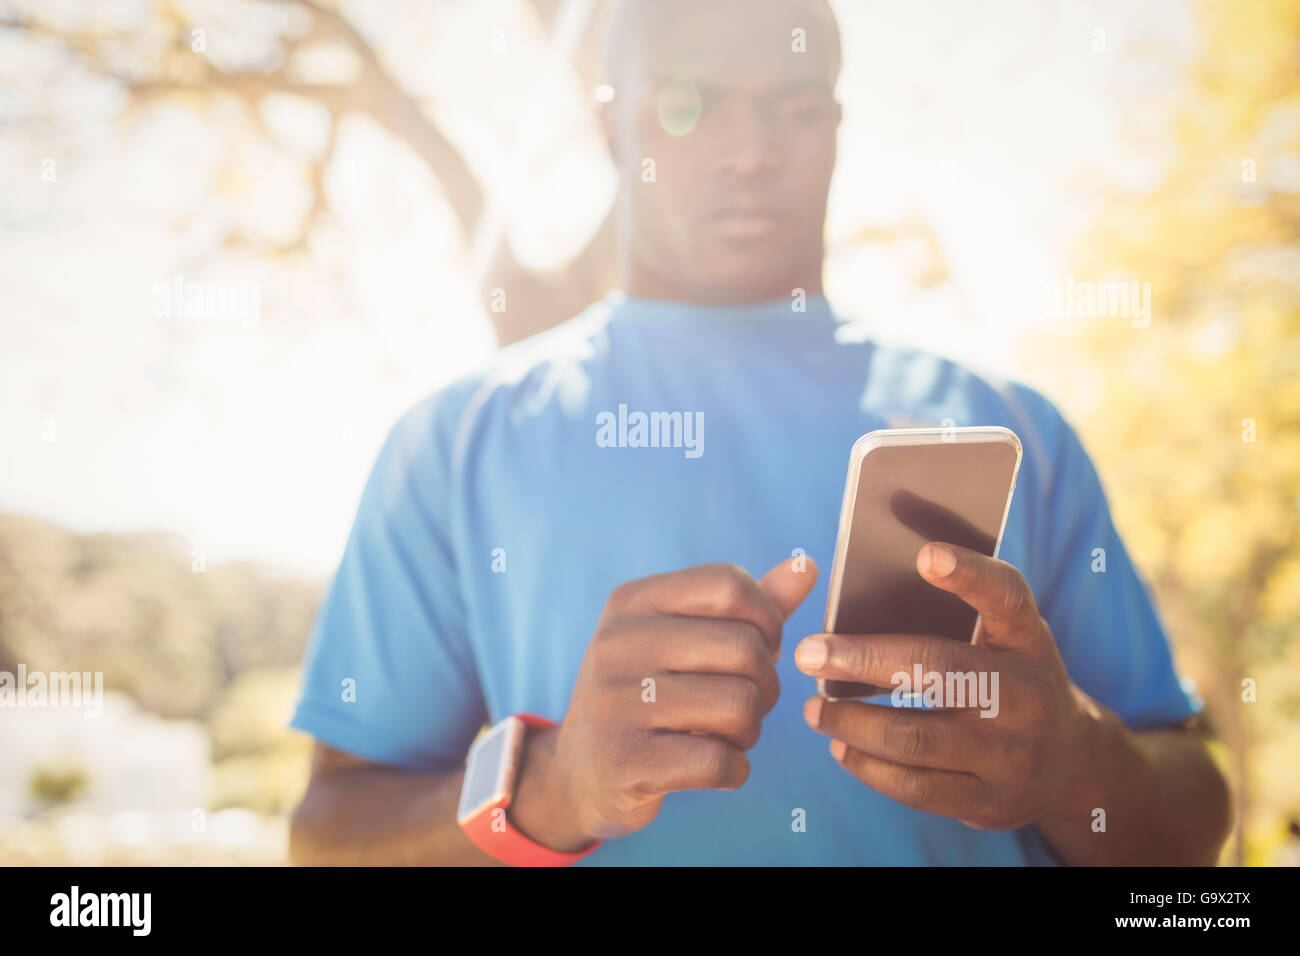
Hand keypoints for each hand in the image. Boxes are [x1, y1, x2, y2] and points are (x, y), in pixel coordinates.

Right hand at [511, 558, 817, 850]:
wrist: (579, 773)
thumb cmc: (647, 695)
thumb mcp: (683, 640)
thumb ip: (747, 606)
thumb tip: (806, 566)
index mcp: (633, 602)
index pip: (729, 585)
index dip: (768, 621)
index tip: (761, 650)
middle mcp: (618, 642)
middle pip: (745, 648)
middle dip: (764, 687)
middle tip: (744, 706)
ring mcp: (615, 701)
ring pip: (740, 706)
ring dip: (750, 732)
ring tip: (725, 736)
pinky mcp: (624, 759)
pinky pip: (719, 761)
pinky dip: (733, 770)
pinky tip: (713, 769)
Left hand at [793, 542, 1092, 829]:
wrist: (1070, 764)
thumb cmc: (1010, 679)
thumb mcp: (1006, 640)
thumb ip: (957, 613)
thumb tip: (871, 584)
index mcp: (1028, 640)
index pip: (1006, 597)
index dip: (970, 574)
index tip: (925, 556)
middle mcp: (1026, 695)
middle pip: (939, 669)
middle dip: (864, 660)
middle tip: (809, 653)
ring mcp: (1011, 754)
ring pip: (916, 737)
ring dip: (853, 722)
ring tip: (814, 708)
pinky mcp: (990, 801)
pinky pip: (917, 788)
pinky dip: (869, 767)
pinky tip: (841, 747)